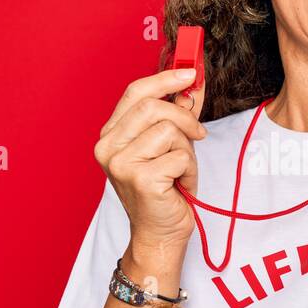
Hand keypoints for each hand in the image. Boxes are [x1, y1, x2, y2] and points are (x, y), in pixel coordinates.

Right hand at [94, 67, 206, 250]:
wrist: (159, 234)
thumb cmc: (164, 191)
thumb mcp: (169, 146)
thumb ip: (176, 114)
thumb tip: (192, 83)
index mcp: (111, 135)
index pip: (135, 92)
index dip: (165, 78)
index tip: (190, 73)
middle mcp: (108, 147)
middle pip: (153, 107)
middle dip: (184, 117)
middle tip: (199, 133)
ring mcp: (121, 164)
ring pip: (169, 131)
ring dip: (187, 151)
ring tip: (180, 170)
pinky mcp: (140, 179)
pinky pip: (180, 156)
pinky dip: (189, 171)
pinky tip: (180, 185)